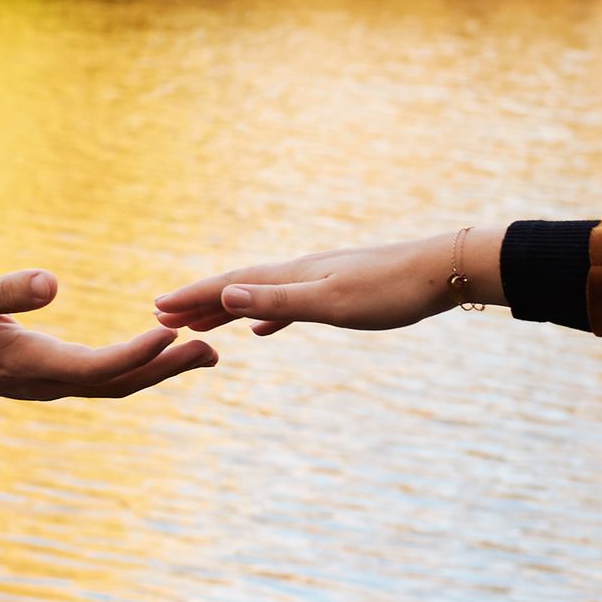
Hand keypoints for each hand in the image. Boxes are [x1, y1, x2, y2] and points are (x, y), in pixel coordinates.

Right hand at [0, 269, 217, 397]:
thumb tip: (51, 283)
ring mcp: (51, 383)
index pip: (96, 368)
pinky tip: (161, 348)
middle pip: (119, 384)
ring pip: (116, 385)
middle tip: (212, 352)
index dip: (135, 355)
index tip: (172, 335)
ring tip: (205, 353)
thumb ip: (6, 292)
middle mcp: (48, 383)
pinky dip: (138, 364)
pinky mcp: (52, 375)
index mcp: (30, 366)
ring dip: (160, 371)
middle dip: (166, 370)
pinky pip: (105, 377)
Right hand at [154, 227, 506, 335]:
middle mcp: (301, 271)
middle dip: (201, 300)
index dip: (193, 295)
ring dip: (230, 308)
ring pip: (262, 294)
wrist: (444, 271)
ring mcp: (320, 279)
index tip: (158, 308)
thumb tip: (226, 294)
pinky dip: (268, 316)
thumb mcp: (332, 303)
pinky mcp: (340, 290)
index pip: (231, 283)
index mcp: (295, 275)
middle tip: (163, 315)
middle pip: (239, 285)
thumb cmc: (392, 291)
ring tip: (203, 323)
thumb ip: (279, 302)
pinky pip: (290, 304)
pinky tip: (265, 330)